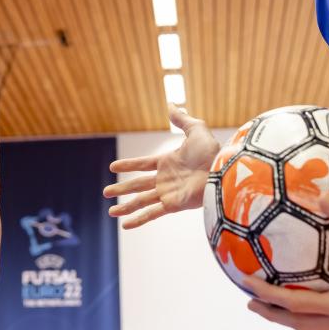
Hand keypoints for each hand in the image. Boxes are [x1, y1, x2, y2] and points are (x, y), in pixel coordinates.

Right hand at [103, 104, 220, 228]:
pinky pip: (151, 214)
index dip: (128, 165)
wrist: (223, 172)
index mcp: (168, 162)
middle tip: (105, 192)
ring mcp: (168, 193)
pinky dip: (138, 220)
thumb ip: (182, 119)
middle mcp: (166, 179)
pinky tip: (124, 226)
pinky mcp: (173, 206)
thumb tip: (171, 104)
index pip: (143, 164)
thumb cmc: (212, 152)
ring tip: (110, 211)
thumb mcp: (196, 130)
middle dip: (122, 189)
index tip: (113, 167)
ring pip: (141, 201)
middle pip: (138, 185)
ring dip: (125, 206)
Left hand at [244, 193, 328, 329]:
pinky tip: (313, 303)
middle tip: (251, 300)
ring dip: (293, 318)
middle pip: (301, 325)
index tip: (247, 285)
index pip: (297, 306)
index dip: (269, 295)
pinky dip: (315, 317)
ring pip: (317, 329)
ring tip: (275, 304)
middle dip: (274, 314)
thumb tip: (321, 195)